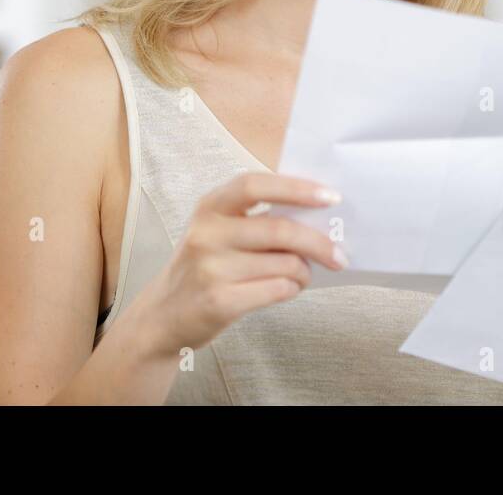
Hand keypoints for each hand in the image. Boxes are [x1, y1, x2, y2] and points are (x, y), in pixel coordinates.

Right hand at [138, 171, 347, 356]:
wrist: (163, 316)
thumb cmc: (204, 267)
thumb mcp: (219, 231)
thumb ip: (257, 218)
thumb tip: (318, 217)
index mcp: (210, 207)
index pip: (254, 185)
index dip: (295, 188)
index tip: (330, 196)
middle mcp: (206, 233)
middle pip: (278, 229)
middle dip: (318, 242)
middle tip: (339, 254)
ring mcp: (210, 268)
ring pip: (283, 264)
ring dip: (304, 271)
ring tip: (303, 274)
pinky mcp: (218, 301)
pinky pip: (276, 290)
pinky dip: (292, 289)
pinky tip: (287, 288)